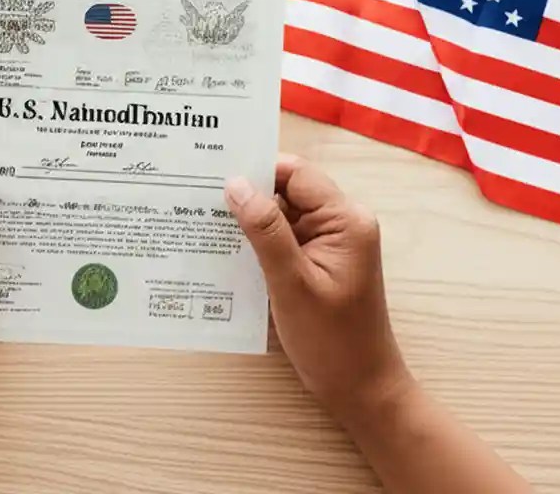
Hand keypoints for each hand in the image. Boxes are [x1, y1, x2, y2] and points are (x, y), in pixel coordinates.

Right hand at [224, 155, 411, 420]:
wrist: (361, 389)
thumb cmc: (332, 341)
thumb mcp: (292, 283)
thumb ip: (265, 231)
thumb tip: (235, 185)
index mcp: (346, 220)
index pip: (297, 174)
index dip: (258, 169)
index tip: (213, 173)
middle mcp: (342, 224)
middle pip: (288, 191)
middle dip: (248, 194)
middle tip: (198, 195)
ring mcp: (330, 245)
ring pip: (283, 216)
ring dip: (249, 220)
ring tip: (203, 221)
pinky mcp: (318, 264)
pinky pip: (284, 240)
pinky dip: (257, 243)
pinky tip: (225, 250)